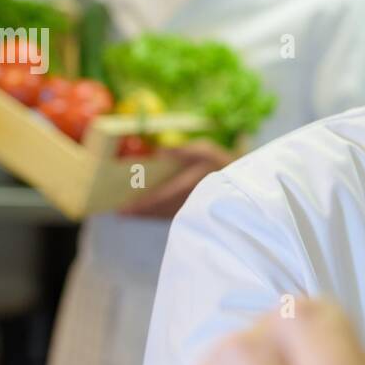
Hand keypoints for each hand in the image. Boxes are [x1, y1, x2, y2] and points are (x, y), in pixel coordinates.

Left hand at [119, 139, 236, 218]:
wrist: (242, 184)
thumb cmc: (222, 162)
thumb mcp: (204, 149)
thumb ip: (181, 152)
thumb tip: (158, 152)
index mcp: (189, 185)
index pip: (160, 198)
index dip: (142, 204)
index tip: (125, 208)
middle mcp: (188, 200)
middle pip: (158, 210)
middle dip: (140, 211)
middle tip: (122, 212)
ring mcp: (191, 207)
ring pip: (164, 214)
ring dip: (147, 214)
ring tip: (130, 213)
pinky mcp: (193, 210)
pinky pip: (171, 214)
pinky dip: (157, 214)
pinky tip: (148, 212)